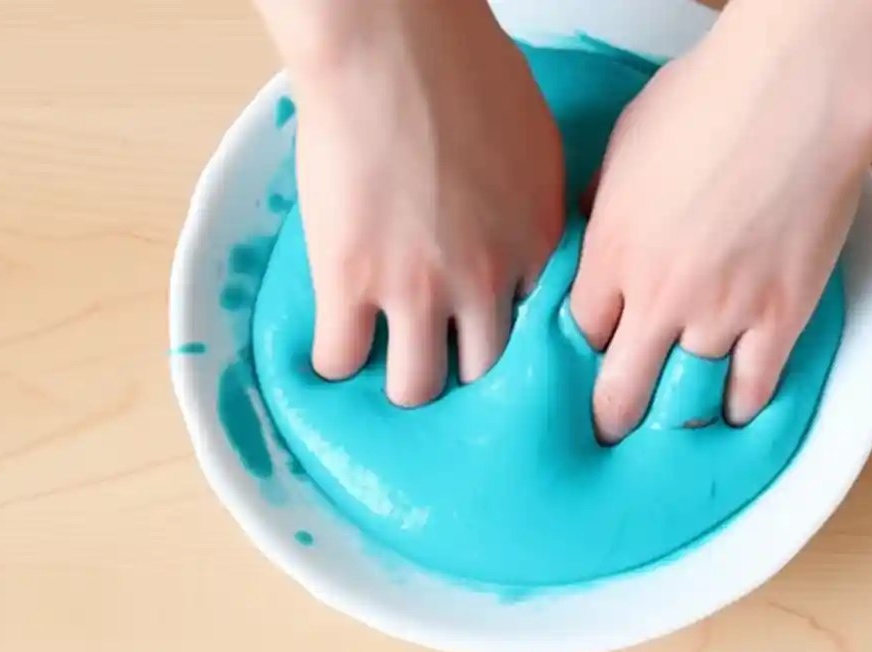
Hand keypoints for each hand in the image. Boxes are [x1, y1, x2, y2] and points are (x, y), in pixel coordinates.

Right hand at [258, 1, 562, 404]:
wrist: (392, 43)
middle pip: (485, 375)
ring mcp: (417, 287)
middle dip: (462, 375)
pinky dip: (335, 361)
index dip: (506, 338)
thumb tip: (516, 236)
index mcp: (535, 245)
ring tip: (384, 360)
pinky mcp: (350, 280)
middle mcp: (486, 280)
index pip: (536, 333)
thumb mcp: (535, 143)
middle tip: (438, 360)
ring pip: (416, 387)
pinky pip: (340, 360)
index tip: (486, 340)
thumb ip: (534, 205)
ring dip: (401, 380)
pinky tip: (334, 342)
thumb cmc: (466, 68)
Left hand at [572, 0, 871, 442]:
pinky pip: (753, 387)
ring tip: (674, 427)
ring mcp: (720, 314)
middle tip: (610, 430)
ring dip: (677, 415)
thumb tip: (600, 225)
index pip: (579, 333)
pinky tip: (733, 412)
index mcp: (610, 252)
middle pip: (619, 390)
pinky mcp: (780, 317)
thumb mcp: (625, 144)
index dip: (582, 352)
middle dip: (610, 419)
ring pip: (686, 399)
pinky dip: (740, 406)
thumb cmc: (707, 101)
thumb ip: (606, 201)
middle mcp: (657, 298)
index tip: (588, 361)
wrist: (795, 97)